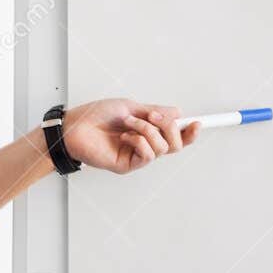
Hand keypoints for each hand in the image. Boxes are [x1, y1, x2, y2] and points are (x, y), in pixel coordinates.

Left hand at [59, 98, 198, 174]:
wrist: (74, 126)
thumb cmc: (95, 115)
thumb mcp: (129, 106)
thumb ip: (155, 112)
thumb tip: (177, 112)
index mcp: (146, 131)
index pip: (175, 136)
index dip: (190, 132)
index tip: (197, 123)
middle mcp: (144, 145)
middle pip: (176, 144)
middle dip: (169, 126)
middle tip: (152, 116)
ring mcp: (136, 156)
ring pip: (163, 147)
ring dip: (148, 129)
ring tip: (128, 123)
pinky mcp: (128, 165)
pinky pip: (148, 154)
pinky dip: (140, 140)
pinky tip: (124, 136)